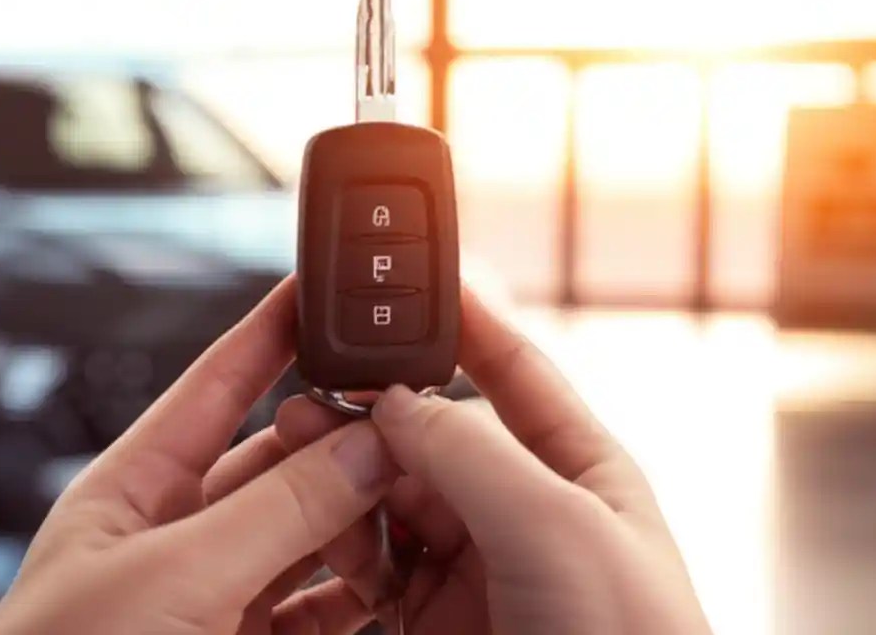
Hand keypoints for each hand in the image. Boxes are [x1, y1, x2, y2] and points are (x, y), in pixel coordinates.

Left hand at [0, 278, 397, 634]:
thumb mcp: (172, 578)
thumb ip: (274, 512)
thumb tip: (363, 446)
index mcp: (134, 492)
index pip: (213, 387)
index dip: (266, 333)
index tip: (318, 290)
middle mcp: (179, 538)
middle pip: (278, 463)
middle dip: (337, 442)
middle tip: (403, 426)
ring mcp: (217, 598)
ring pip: (309, 537)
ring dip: (360, 522)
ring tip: (410, 503)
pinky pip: (322, 609)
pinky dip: (361, 596)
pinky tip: (394, 580)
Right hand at [277, 288, 712, 634]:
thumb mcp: (560, 531)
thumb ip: (474, 454)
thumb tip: (398, 399)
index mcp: (578, 472)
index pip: (514, 371)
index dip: (465, 319)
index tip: (415, 274)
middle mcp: (521, 513)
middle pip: (431, 437)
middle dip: (372, 414)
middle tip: (313, 394)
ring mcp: (473, 569)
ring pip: (389, 500)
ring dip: (344, 480)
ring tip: (297, 465)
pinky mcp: (430, 622)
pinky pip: (370, 568)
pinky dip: (336, 548)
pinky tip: (310, 536)